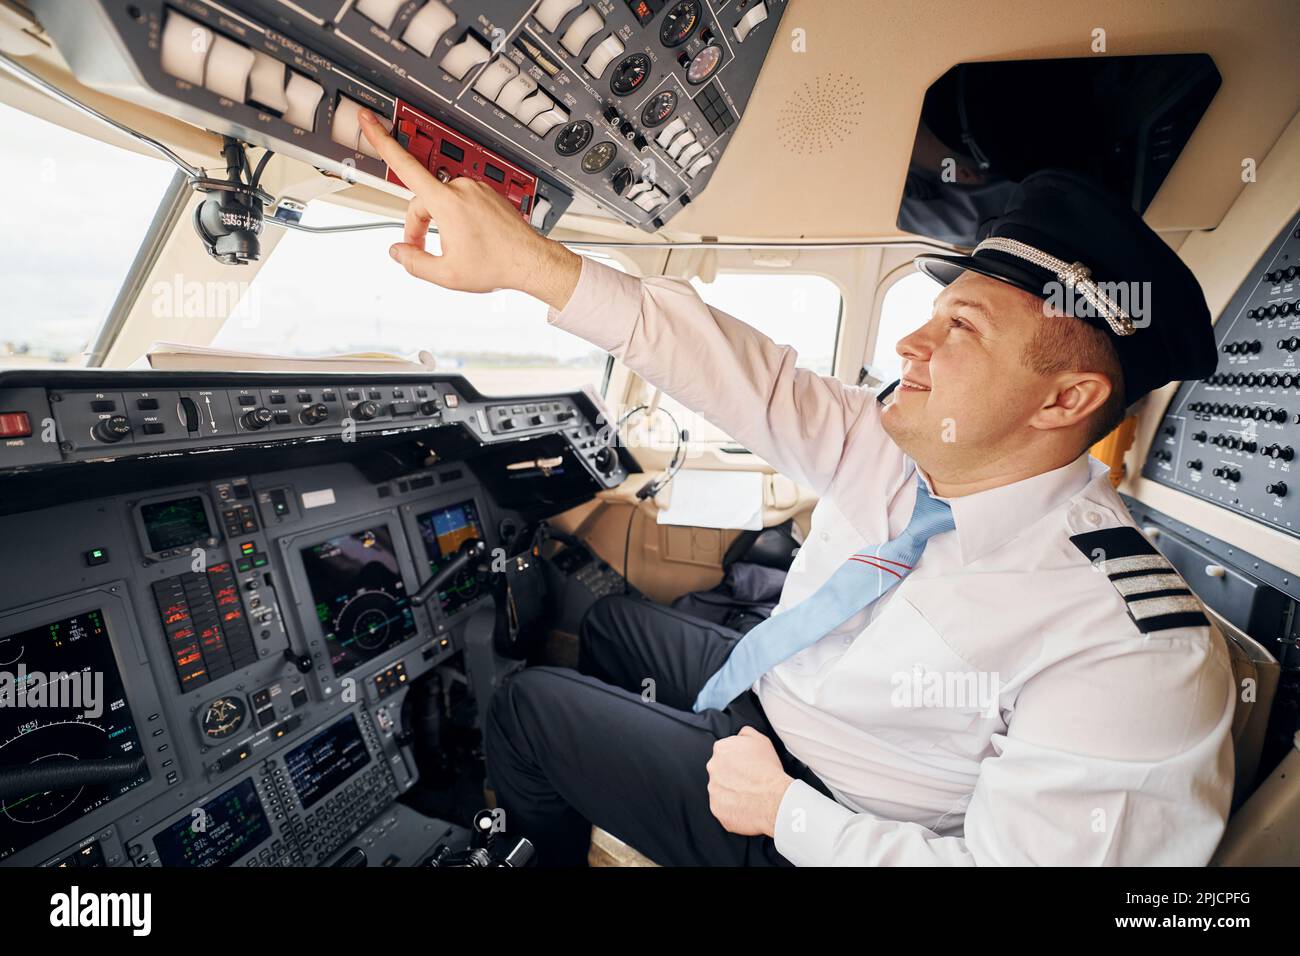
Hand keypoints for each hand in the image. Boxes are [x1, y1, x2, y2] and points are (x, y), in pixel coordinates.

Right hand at [358, 109, 581, 308]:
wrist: (531, 260)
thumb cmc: (496, 265)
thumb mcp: (447, 274)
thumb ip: (414, 263)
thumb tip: (398, 252)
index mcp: (446, 201)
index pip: (404, 165)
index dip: (381, 140)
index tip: (367, 118)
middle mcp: (460, 187)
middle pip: (422, 200)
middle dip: (418, 227)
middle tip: (422, 251)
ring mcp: (476, 188)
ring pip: (441, 202)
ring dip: (439, 223)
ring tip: (454, 248)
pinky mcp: (487, 193)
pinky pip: (460, 202)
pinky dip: (456, 219)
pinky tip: (469, 239)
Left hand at [706, 726, 793, 836]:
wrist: (774, 799)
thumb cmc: (769, 770)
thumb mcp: (761, 740)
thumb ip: (745, 733)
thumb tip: (741, 735)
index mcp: (721, 749)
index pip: (724, 752)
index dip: (737, 759)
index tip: (746, 766)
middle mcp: (713, 768)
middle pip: (720, 770)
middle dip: (732, 775)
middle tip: (749, 780)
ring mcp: (713, 789)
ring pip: (720, 790)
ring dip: (731, 792)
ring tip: (749, 795)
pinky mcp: (716, 809)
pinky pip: (723, 808)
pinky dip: (732, 808)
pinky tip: (746, 806)